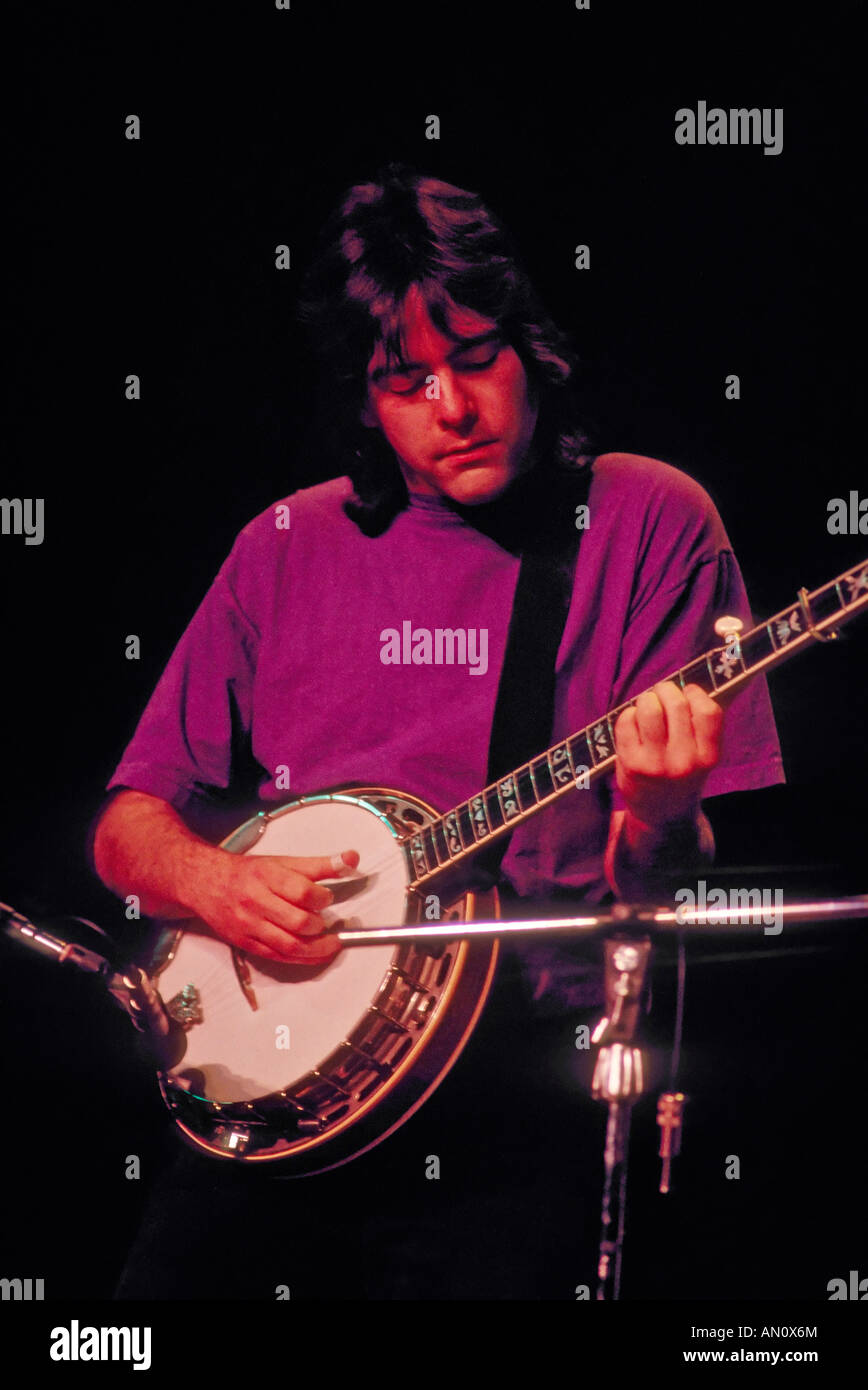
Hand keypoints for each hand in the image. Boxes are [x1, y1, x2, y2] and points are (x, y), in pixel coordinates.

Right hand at [187, 848, 359, 963]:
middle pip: (297, 921)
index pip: (301, 891)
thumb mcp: (282, 861)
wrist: (205, 883)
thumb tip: (351, 859)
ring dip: (317, 948)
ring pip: (289, 944)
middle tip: (328, 921)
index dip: (322, 898)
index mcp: (266, 876)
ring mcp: (249, 925)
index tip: (327, 898)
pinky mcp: (246, 943)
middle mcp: (255, 902)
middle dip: (319, 925)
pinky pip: (278, 957)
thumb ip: (319, 864)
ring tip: (332, 943)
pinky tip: (316, 954)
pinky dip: (302, 959)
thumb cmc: (247, 873)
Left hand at [613, 681, 722, 828]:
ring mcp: (656, 764)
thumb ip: (702, 724)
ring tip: (647, 706)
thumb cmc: (682, 773)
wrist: (662, 814)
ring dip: (646, 700)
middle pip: (676, 704)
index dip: (695, 693)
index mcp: (709, 756)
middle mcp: (685, 761)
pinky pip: (627, 721)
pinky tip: (634, 723)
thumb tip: (692, 682)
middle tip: (661, 692)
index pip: (708, 711)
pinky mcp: (631, 763)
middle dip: (666, 689)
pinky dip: (628, 715)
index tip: (688, 692)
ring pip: (649, 709)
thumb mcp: (702, 755)